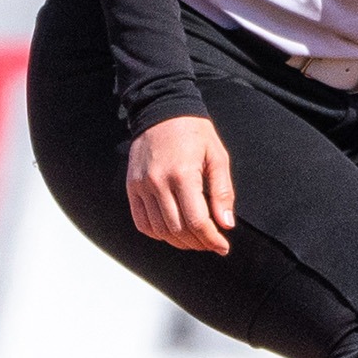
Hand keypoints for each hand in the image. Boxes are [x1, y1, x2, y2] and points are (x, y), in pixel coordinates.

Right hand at [127, 115, 235, 254]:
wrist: (162, 111)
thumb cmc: (195, 133)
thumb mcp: (217, 156)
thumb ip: (223, 192)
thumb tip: (226, 224)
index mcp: (183, 174)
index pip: (196, 220)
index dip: (211, 239)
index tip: (223, 247)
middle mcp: (158, 183)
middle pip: (177, 230)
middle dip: (198, 243)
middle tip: (212, 243)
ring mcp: (141, 186)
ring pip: (159, 230)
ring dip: (179, 242)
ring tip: (195, 240)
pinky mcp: (131, 187)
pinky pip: (141, 222)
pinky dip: (158, 233)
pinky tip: (173, 232)